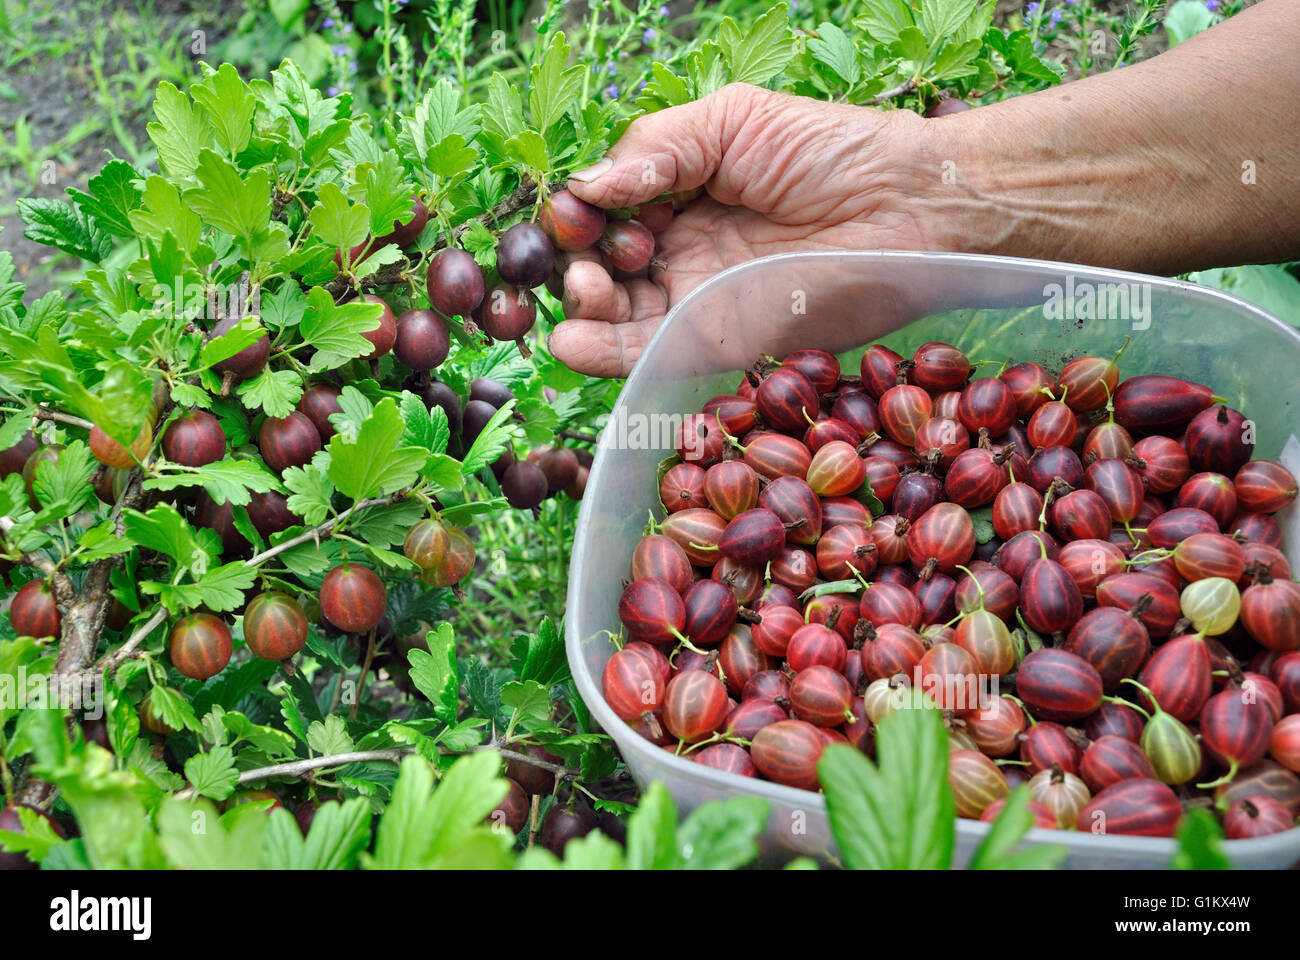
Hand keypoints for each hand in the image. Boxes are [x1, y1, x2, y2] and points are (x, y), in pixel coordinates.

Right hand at [549, 83, 945, 377]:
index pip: (603, 209)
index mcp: (678, 193)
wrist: (909, 207)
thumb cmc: (832, 151)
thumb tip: (586, 185)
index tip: (578, 211)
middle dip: (578, 261)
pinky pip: (647, 355)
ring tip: (586, 288)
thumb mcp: (734, 120)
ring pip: (612, 314)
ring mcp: (696, 299)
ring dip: (582, 306)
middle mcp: (679, 249)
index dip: (579, 212)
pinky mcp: (717, 341)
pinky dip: (601, 354)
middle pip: (599, 264)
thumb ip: (657, 146)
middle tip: (591, 255)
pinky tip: (571, 342)